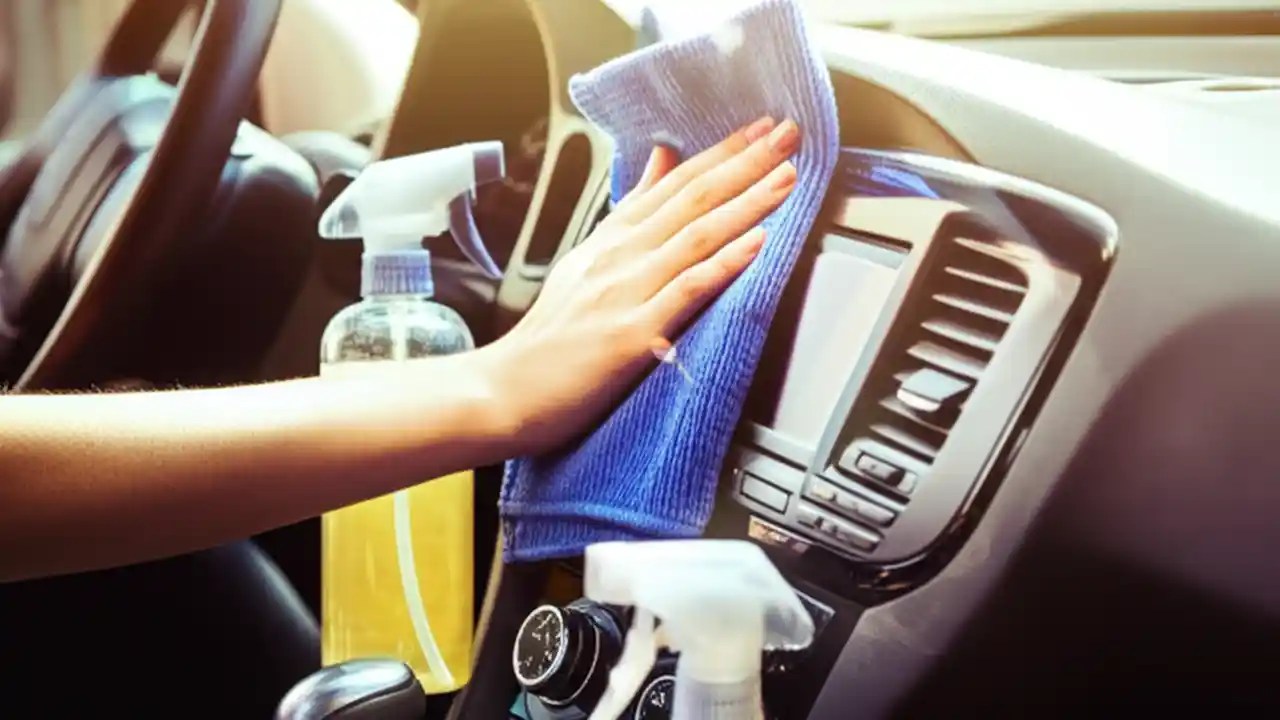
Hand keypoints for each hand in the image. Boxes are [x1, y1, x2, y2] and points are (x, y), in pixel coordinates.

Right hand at [477, 116, 800, 453]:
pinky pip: (686, 292)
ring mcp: (626, 293)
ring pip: (696, 237)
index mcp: (612, 240)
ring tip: (785, 177)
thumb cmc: (548, 337)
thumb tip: (662, 161)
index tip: (762, 128)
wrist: (505, 392)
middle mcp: (620, 257)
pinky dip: (722, 265)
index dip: (722, 152)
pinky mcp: (632, 336)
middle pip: (692, 199)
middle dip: (746, 163)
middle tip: (789, 133)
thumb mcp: (586, 260)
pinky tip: (756, 245)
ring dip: (745, 203)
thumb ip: (630, 212)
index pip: (675, 183)